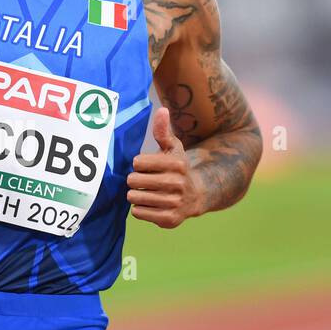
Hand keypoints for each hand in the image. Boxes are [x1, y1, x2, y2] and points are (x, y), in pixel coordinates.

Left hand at [127, 107, 200, 227]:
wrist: (197, 195)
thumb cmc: (178, 168)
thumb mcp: (173, 148)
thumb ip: (163, 131)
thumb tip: (162, 110)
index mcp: (177, 164)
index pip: (138, 163)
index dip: (138, 164)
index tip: (146, 166)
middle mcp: (177, 184)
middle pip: (133, 180)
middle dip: (134, 180)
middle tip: (143, 181)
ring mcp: (173, 203)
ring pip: (134, 197)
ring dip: (135, 194)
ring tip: (146, 192)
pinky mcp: (169, 219)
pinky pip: (138, 213)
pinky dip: (139, 208)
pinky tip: (150, 204)